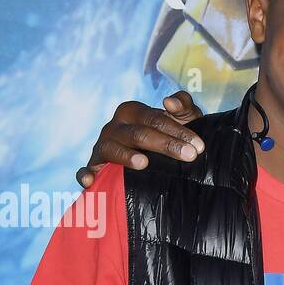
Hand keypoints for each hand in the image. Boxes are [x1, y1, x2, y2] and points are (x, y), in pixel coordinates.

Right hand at [76, 92, 204, 188]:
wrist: (156, 160)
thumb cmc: (171, 136)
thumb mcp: (183, 119)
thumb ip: (184, 105)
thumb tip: (169, 102)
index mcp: (133, 112)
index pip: (155, 119)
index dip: (177, 131)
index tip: (198, 146)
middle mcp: (115, 127)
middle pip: (138, 134)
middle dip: (165, 144)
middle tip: (189, 156)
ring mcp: (103, 146)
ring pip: (111, 148)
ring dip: (126, 156)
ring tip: (144, 163)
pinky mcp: (95, 166)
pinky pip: (86, 169)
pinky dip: (85, 174)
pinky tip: (90, 181)